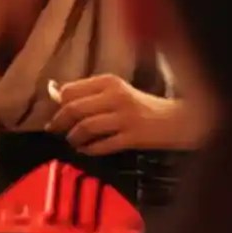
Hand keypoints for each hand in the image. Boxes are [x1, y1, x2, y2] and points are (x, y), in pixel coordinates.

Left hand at [46, 74, 189, 154]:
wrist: (179, 120)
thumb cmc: (141, 105)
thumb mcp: (115, 92)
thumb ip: (87, 93)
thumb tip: (53, 92)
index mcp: (109, 81)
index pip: (70, 90)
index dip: (57, 104)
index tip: (53, 113)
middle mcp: (116, 96)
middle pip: (74, 108)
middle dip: (59, 122)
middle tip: (54, 130)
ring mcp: (125, 117)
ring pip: (86, 127)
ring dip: (73, 137)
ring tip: (72, 141)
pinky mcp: (134, 137)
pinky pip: (103, 145)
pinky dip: (89, 149)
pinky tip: (85, 150)